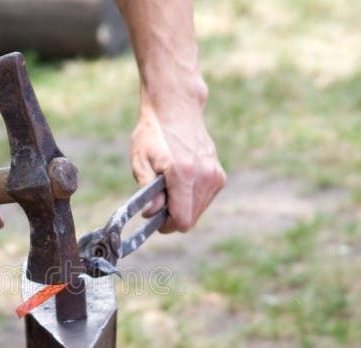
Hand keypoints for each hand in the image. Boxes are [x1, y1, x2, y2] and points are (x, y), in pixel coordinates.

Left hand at [130, 90, 225, 232]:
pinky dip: (192, 198)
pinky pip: (204, 201)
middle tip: (158, 200)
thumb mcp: (140, 161)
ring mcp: (215, 176)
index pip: (182, 219)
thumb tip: (152, 214)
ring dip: (182, 207)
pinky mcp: (220, 177)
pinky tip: (181, 181)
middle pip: (190, 219)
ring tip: (169, 186)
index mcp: (183, 174)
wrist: (176, 109)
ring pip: (198, 212)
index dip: (166, 225)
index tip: (154, 218)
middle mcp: (204, 176)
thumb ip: (147, 191)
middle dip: (173, 216)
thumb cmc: (153, 134)